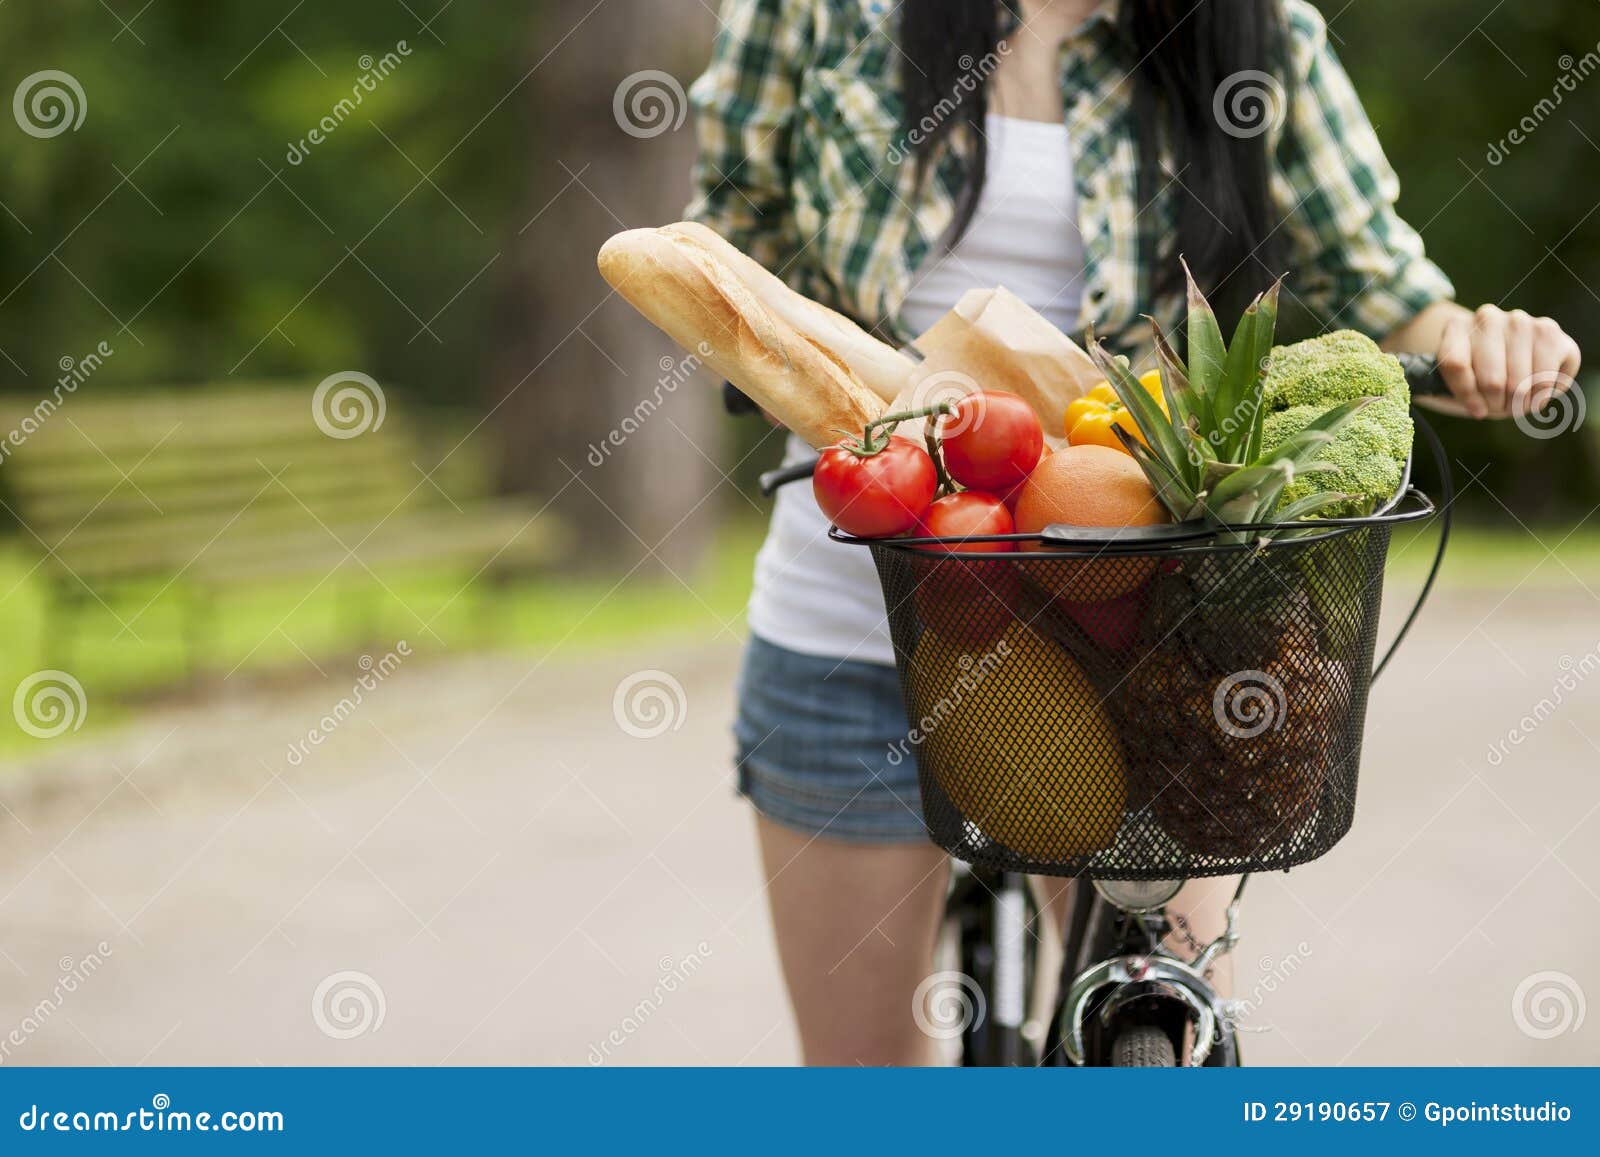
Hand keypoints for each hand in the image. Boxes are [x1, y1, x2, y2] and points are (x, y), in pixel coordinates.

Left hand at [1431, 304, 1581, 419]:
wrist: (1513, 355)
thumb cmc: (1481, 374)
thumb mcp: (1461, 384)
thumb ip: (1463, 392)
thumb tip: (1480, 409)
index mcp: (1457, 327)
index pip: (1456, 366)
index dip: (1467, 397)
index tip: (1476, 409)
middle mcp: (1488, 318)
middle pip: (1492, 381)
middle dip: (1498, 405)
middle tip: (1502, 407)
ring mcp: (1521, 321)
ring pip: (1519, 383)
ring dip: (1521, 404)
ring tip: (1519, 401)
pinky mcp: (1551, 331)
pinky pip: (1545, 380)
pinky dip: (1542, 396)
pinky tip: (1538, 391)